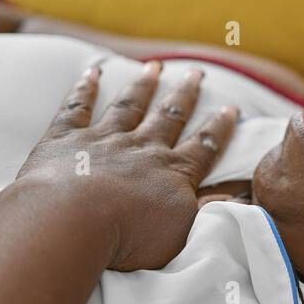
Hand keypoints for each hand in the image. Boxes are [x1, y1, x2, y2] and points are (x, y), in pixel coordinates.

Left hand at [16, 61, 237, 270]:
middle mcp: (142, 149)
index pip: (203, 147)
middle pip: (169, 117)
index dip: (218, 129)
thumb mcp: (183, 233)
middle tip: (195, 73)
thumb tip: (237, 195)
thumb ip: (209, 211)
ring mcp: (103, 140)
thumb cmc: (128, 236)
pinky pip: (77, 108)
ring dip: (142, 86)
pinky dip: (84, 89)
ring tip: (153, 67)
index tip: (230, 109)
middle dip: (184, 95)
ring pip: (128, 106)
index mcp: (172, 173)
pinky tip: (91, 72)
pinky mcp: (66, 140)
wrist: (74, 220)